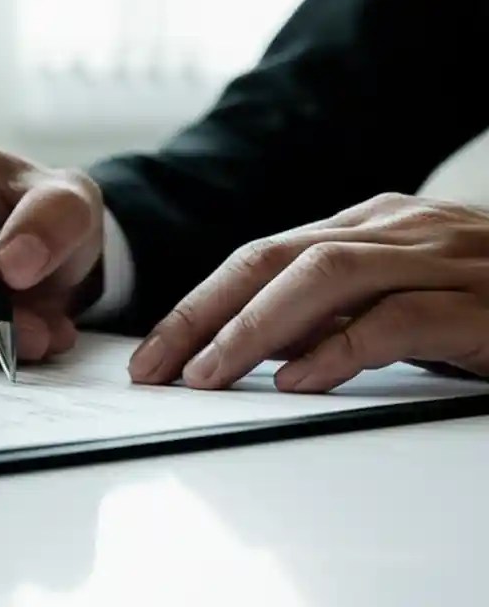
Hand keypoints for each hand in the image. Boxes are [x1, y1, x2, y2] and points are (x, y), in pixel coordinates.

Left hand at [128, 192, 488, 390]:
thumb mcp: (401, 297)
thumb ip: (336, 310)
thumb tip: (256, 349)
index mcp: (371, 224)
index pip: (260, 256)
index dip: (196, 304)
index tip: (150, 354)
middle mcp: (399, 230)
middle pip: (274, 258)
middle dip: (202, 313)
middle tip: (154, 368)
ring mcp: (444, 260)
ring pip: (324, 277)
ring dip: (253, 329)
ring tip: (207, 376)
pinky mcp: (483, 304)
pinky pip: (399, 318)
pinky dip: (341, 348)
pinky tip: (298, 382)